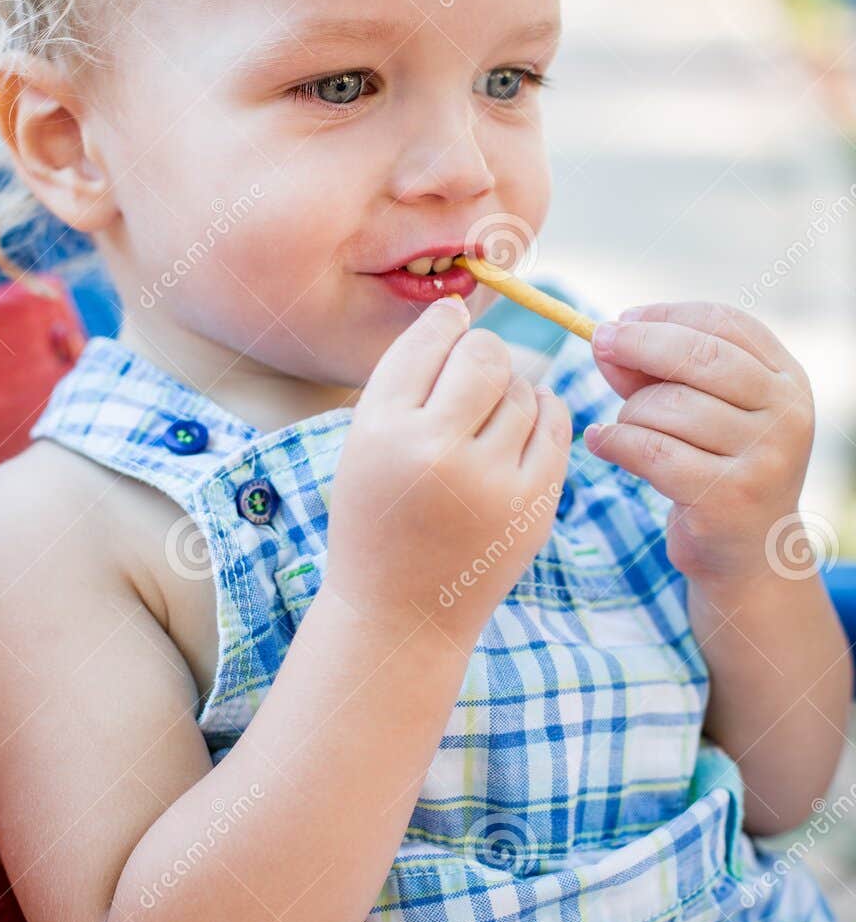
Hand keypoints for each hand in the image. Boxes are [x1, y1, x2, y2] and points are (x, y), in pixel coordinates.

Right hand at [326, 296, 571, 639]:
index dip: (447, 325)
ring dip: (510, 390)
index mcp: (382, 430)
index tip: (449, 332)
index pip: (432, 338)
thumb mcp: (365, 441)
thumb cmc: (378, 514)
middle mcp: (436, 453)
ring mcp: (491, 484)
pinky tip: (521, 426)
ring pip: (524, 390)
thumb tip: (461, 309)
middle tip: (471, 374)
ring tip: (485, 417)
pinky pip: (556, 425)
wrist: (400, 611)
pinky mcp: (532, 507)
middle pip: (486, 356)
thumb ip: (406, 377)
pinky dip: (543, 414)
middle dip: (482, 354)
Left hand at [587, 301, 814, 586]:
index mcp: (787, 380)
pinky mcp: (727, 496)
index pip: (726, 323)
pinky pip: (649, 451)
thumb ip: (657, 371)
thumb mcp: (699, 411)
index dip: (668, 314)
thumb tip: (606, 339)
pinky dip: (612, 442)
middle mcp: (786, 414)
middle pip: (699, 356)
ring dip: (628, 412)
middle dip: (639, 344)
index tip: (625, 319)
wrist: (747, 554)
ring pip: (668, 406)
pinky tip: (600, 443)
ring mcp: (763, 457)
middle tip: (599, 343)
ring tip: (622, 428)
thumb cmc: (715, 467)